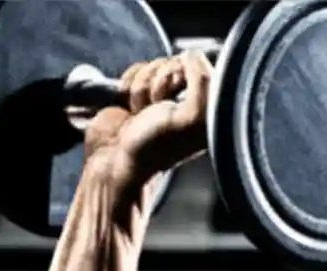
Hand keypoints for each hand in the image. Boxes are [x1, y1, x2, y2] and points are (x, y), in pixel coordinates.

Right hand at [83, 50, 210, 188]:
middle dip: (159, 84)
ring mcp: (165, 94)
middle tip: (156, 110)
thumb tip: (192, 54)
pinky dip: (128, 85)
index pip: (200, 66)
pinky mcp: (142, 92)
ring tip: (141, 113)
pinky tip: (130, 108)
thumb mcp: (191, 116)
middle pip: (175, 62)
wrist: (116, 160)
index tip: (175, 99)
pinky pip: (136, 69)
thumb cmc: (155, 145)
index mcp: (211, 107)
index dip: (182, 76)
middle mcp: (192, 98)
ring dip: (141, 88)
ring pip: (153, 65)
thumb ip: (202, 82)